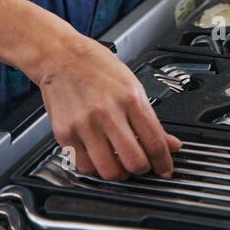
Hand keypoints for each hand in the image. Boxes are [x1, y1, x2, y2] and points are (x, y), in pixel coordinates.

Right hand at [33, 35, 181, 180]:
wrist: (60, 56)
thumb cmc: (96, 66)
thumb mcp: (131, 84)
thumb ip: (150, 118)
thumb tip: (170, 143)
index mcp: (129, 98)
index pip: (154, 142)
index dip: (164, 163)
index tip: (164, 169)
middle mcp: (107, 112)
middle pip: (134, 162)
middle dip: (142, 170)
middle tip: (141, 165)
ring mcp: (85, 124)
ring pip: (109, 171)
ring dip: (119, 173)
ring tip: (119, 163)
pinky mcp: (65, 133)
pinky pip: (85, 166)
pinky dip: (95, 167)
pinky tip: (98, 156)